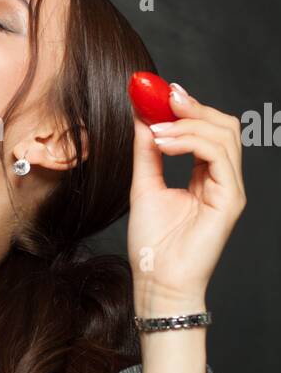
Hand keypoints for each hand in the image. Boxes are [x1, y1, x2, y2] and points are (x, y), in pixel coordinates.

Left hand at [128, 83, 245, 315]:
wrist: (156, 282)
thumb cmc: (153, 245)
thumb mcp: (144, 185)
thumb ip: (147, 151)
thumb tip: (142, 114)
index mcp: (205, 176)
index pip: (206, 129)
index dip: (185, 107)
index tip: (156, 90)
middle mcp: (222, 180)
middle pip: (223, 125)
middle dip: (191, 106)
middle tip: (161, 96)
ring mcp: (229, 189)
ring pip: (224, 134)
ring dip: (187, 123)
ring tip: (155, 130)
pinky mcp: (229, 199)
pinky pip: (218, 155)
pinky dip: (189, 141)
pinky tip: (163, 144)